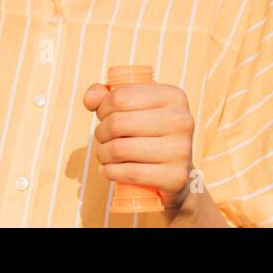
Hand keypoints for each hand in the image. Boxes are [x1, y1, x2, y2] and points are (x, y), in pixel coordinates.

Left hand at [83, 81, 194, 210]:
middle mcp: (182, 120)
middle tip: (103, 138)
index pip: (121, 97)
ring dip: (103, 154)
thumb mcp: (134, 108)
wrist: (176, 172)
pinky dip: (110, 172)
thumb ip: (106, 96)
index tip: (104, 117)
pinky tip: (108, 170)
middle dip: (101, 132)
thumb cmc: (149, 133)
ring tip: (105, 155)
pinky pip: (130, 173)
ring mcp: (181, 149)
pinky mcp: (175, 176)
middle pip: (118, 123)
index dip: (103, 108)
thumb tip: (90, 99)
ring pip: (120, 149)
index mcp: (173, 96)